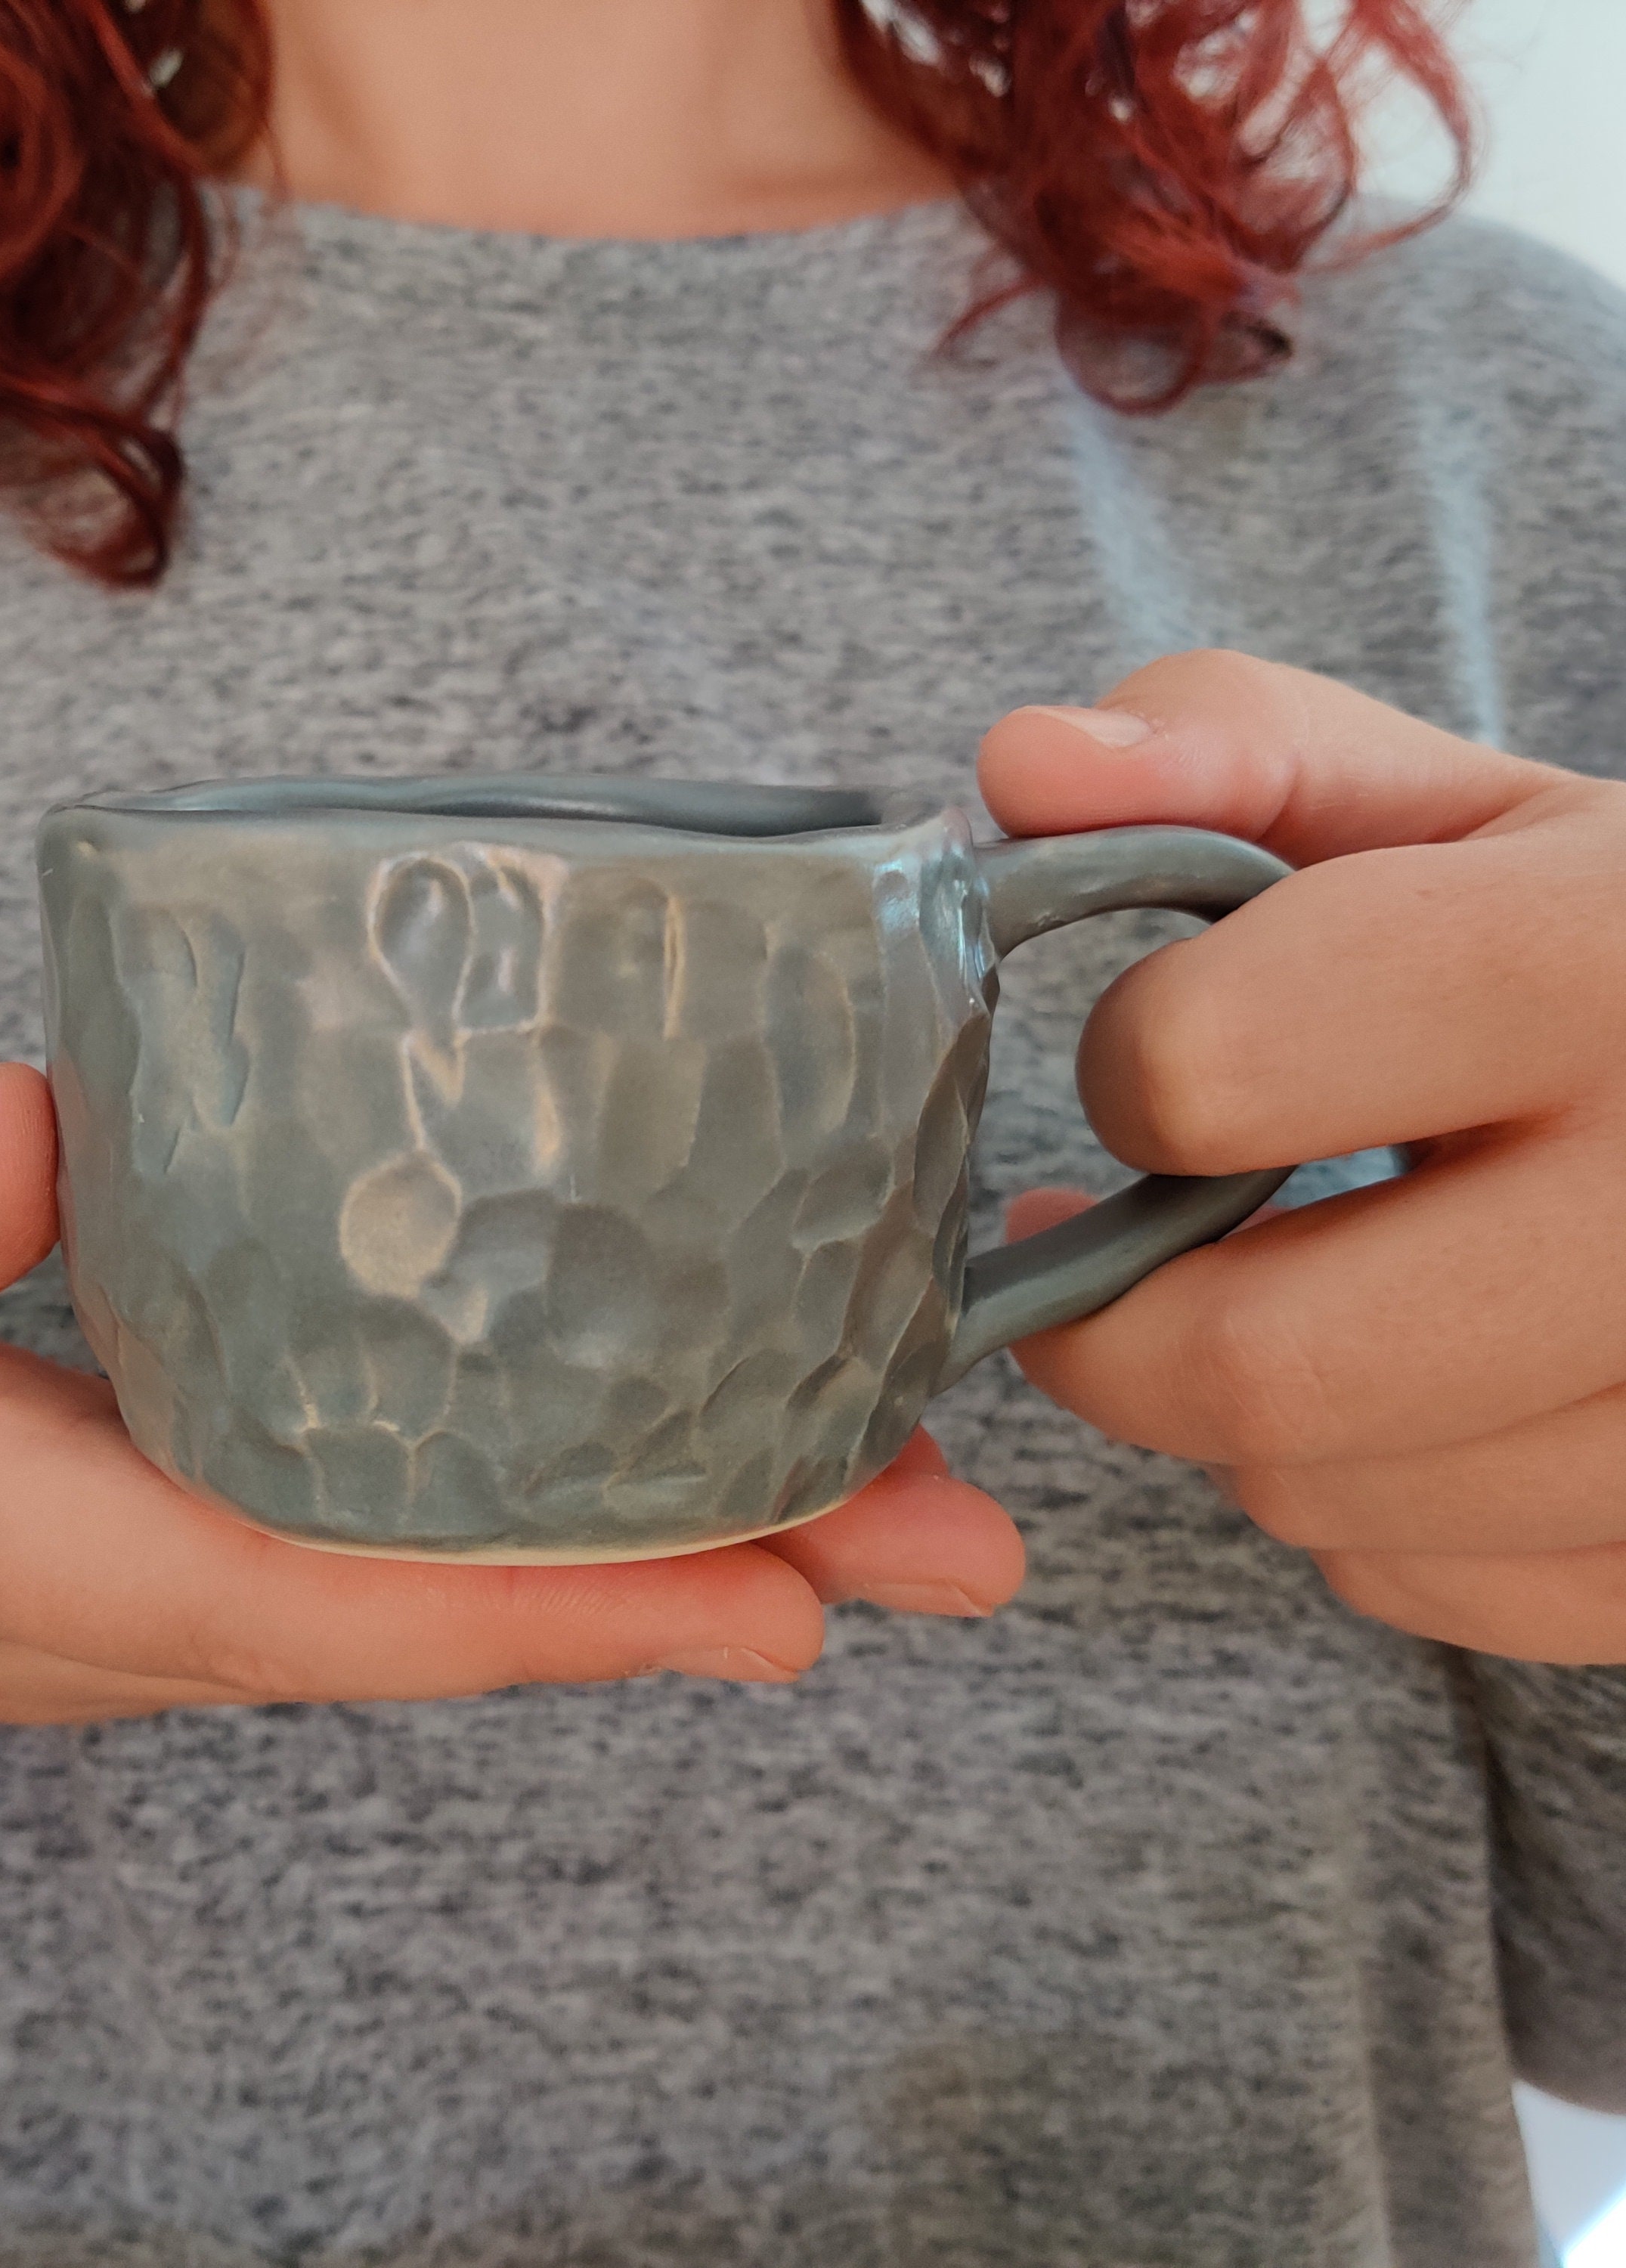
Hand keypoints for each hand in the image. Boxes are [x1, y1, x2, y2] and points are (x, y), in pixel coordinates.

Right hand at [0, 1067, 1023, 1727]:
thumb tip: (42, 1132)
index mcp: (28, 1542)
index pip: (323, 1595)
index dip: (556, 1603)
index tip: (779, 1592)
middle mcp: (153, 1593)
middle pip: (457, 1613)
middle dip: (701, 1581)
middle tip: (948, 1538)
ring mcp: (192, 1576)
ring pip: (462, 1588)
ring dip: (681, 1545)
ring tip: (904, 1495)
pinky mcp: (202, 1523)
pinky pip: (414, 1540)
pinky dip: (574, 1507)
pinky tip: (706, 1446)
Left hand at [981, 650, 1625, 1665]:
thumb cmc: (1594, 934)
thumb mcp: (1447, 801)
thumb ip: (1226, 751)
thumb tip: (1017, 768)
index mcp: (1604, 966)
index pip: (1215, 1071)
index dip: (1135, 1066)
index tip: (1157, 1059)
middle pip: (1261, 1368)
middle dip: (1113, 1325)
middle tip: (1098, 1244)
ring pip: (1325, 1499)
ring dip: (1237, 1414)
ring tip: (1282, 1292)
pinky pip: (1422, 1589)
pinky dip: (1358, 1508)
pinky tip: (1398, 1390)